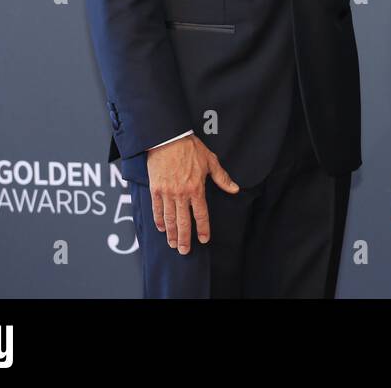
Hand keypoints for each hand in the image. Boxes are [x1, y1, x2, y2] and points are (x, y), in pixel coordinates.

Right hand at [146, 134, 238, 254]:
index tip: (203, 239)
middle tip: (184, 251)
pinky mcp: (155, 189)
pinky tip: (161, 228)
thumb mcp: (211, 161)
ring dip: (171, 233)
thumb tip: (235, 189)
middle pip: (183, 221)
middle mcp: (181, 194)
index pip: (201, 214)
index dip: (202, 228)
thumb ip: (222, 178)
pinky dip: (159, 220)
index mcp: (196, 188)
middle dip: (184, 238)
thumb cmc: (191, 148)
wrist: (168, 139)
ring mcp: (167, 193)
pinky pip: (157, 209)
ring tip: (173, 244)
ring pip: (169, 218)